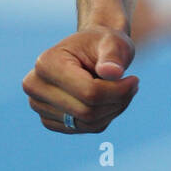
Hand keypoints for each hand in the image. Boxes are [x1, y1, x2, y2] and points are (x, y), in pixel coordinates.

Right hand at [22, 27, 138, 133]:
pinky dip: (104, 118)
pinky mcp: (49, 120)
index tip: (135, 79)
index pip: (89, 92)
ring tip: (121, 90)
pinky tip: (108, 101)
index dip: (118, 91)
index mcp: (46, 63)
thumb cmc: (103, 44)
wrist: (90, 51)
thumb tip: (112, 73)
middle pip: (87, 111)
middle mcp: (35, 87)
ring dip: (113, 110)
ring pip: (87, 123)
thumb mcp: (113, 41)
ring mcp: (39, 106)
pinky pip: (85, 129)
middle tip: (132, 86)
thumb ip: (113, 55)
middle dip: (117, 101)